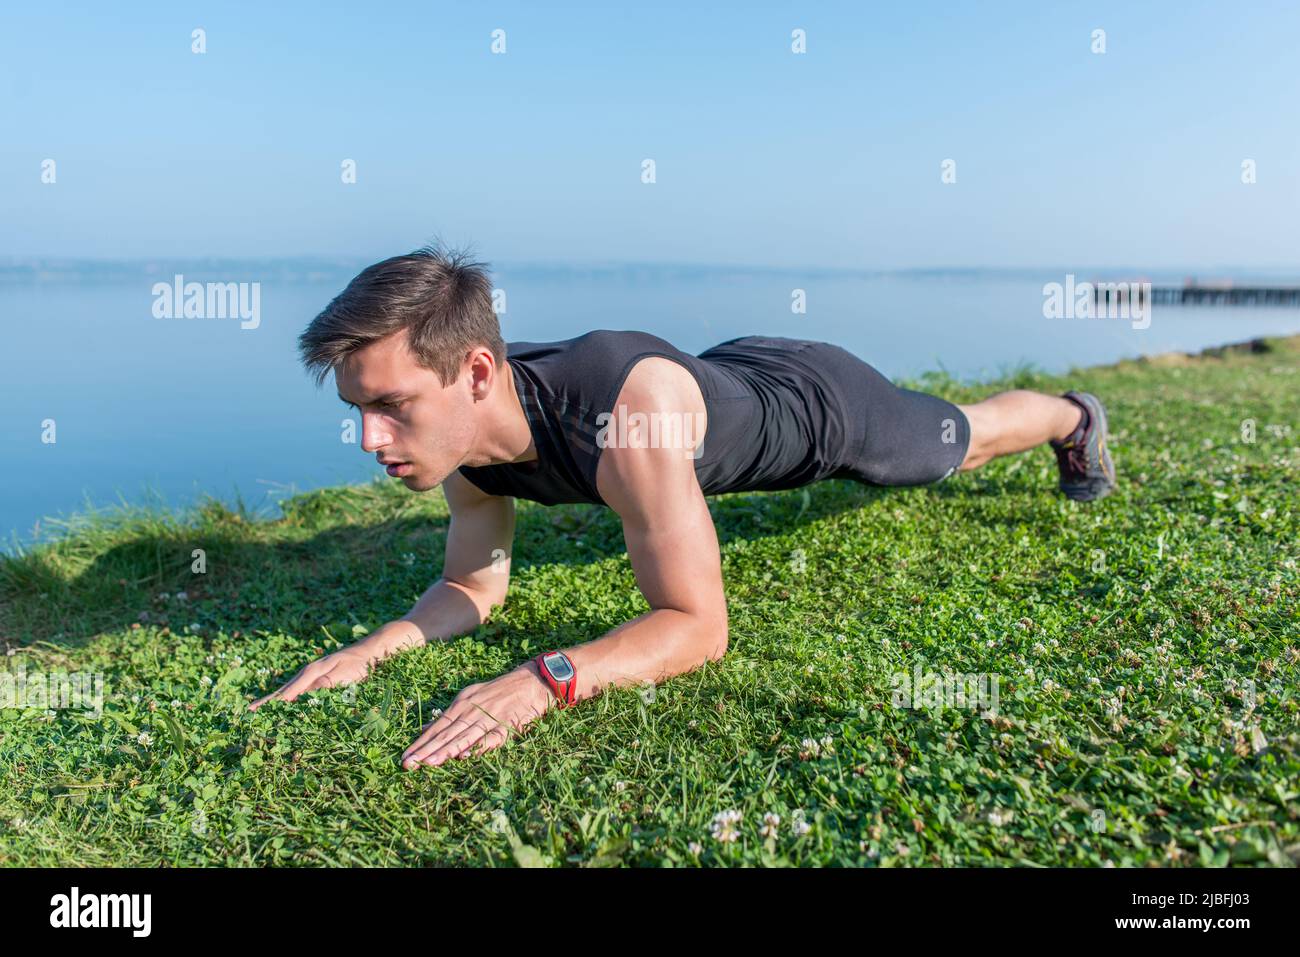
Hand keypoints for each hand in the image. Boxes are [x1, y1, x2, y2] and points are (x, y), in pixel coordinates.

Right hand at [249, 644, 373, 710]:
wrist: (367, 652)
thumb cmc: (357, 663)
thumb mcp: (345, 673)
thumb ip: (328, 682)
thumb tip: (311, 693)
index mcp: (311, 673)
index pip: (289, 692)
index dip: (274, 703)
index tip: (258, 712)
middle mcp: (307, 674)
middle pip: (283, 691)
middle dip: (266, 702)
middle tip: (248, 713)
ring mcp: (310, 677)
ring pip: (288, 692)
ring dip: (274, 701)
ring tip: (258, 711)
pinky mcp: (316, 680)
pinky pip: (298, 692)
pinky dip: (287, 699)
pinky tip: (283, 706)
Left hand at [401, 663, 553, 768]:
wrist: (530, 682)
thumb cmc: (498, 691)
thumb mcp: (470, 697)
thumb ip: (450, 715)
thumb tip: (427, 729)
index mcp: (461, 705)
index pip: (436, 727)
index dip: (420, 743)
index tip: (405, 758)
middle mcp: (471, 711)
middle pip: (446, 734)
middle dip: (426, 751)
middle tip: (408, 765)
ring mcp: (488, 718)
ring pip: (463, 737)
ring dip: (446, 751)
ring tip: (429, 763)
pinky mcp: (506, 725)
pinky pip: (490, 738)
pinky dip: (478, 746)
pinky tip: (466, 756)